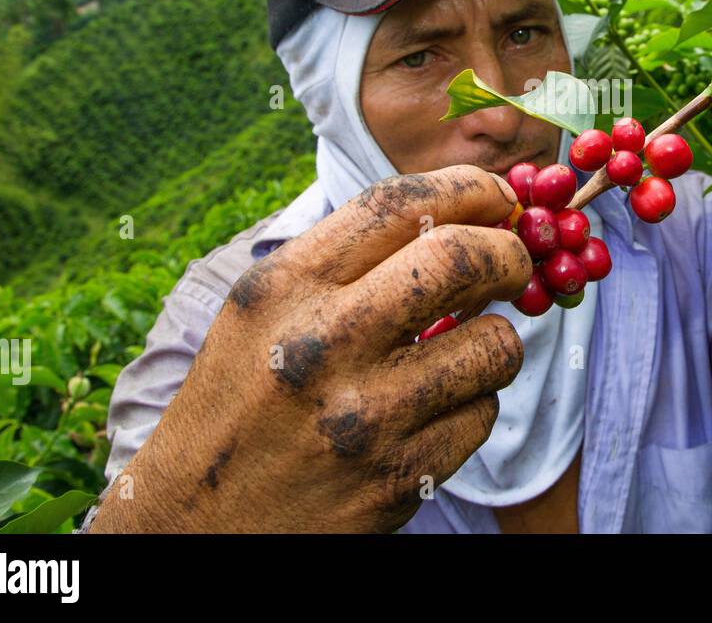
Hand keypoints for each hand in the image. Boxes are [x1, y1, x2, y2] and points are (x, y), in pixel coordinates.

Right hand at [90, 165, 532, 532]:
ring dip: (495, 341)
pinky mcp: (399, 477)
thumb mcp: (264, 309)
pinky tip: (431, 412)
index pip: (399, 204)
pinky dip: (471, 407)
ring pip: (494, 345)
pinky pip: (482, 416)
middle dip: (509, 253)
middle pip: (461, 260)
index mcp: (284, 287)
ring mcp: (364, 416)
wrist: (197, 522)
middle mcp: (322, 343)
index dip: (468, 188)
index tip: (499, 198)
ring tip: (463, 352)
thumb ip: (349, 261)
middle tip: (514, 265)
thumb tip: (462, 214)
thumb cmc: (242, 399)